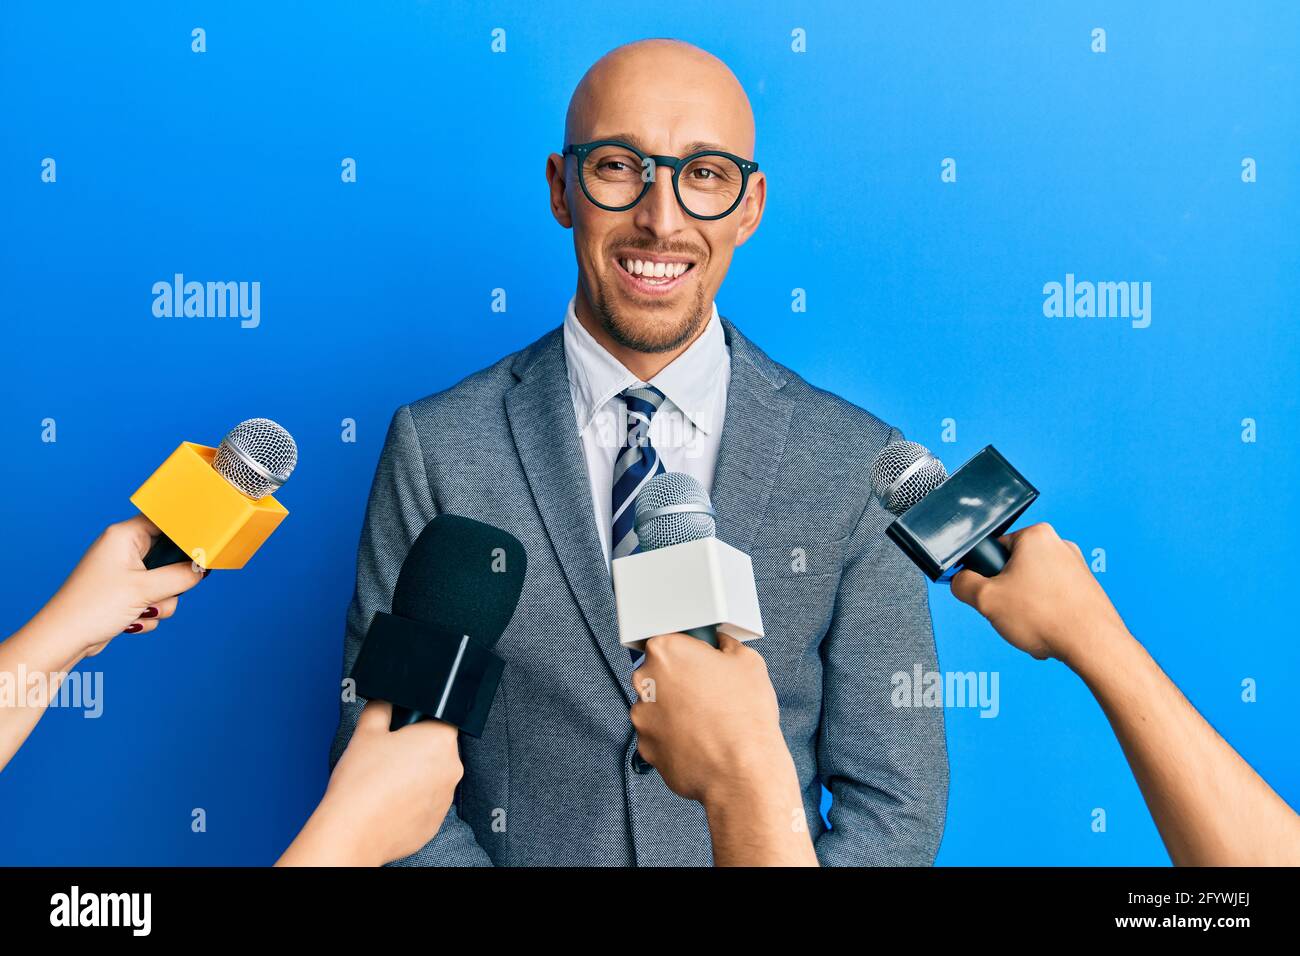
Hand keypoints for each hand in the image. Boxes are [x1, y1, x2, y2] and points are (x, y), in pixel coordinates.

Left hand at [30, 515, 204, 659]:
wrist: (64, 640)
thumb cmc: (93, 607)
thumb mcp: (145, 589)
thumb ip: (182, 577)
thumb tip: (204, 570)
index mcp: (124, 536)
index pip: (166, 520)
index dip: (187, 532)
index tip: (206, 545)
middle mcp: (124, 550)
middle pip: (170, 555)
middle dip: (172, 580)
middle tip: (165, 588)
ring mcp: (124, 573)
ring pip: (166, 582)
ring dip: (161, 602)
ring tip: (141, 611)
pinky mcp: (125, 593)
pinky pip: (154, 598)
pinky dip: (149, 612)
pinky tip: (131, 621)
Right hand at [307, 700, 462, 866]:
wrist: (353, 832)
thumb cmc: (361, 782)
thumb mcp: (366, 731)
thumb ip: (380, 707)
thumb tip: (386, 701)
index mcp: (440, 740)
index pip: (441, 719)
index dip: (418, 721)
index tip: (400, 731)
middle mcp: (452, 768)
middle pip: (437, 748)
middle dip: (416, 748)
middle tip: (387, 756)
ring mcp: (446, 798)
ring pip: (432, 776)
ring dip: (415, 774)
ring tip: (385, 781)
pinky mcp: (436, 821)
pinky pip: (427, 802)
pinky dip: (412, 799)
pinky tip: (389, 800)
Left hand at [629, 633, 789, 805]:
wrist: (742, 772)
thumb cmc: (746, 715)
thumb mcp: (748, 661)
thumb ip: (725, 644)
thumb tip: (720, 644)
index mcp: (666, 651)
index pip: (668, 639)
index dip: (688, 650)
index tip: (701, 661)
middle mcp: (645, 681)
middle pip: (657, 672)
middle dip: (679, 680)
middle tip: (709, 693)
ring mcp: (642, 717)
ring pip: (656, 706)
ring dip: (675, 710)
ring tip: (707, 721)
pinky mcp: (645, 747)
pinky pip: (658, 736)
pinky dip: (674, 737)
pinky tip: (699, 741)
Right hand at [951, 522, 1126, 664]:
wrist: (1093, 645)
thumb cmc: (1046, 617)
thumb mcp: (985, 600)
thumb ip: (962, 585)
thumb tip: (960, 582)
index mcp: (1036, 536)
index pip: (994, 550)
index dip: (986, 575)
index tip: (990, 592)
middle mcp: (1060, 545)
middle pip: (1013, 570)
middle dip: (1007, 595)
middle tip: (1009, 612)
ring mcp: (1076, 567)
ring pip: (1032, 588)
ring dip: (1025, 609)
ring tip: (1031, 625)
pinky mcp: (1087, 590)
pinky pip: (1052, 601)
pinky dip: (1045, 617)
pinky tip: (1047, 632)